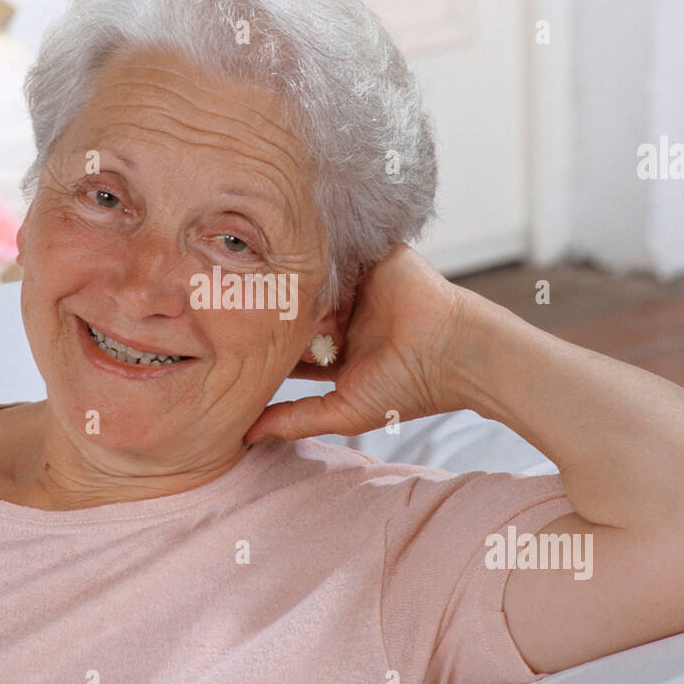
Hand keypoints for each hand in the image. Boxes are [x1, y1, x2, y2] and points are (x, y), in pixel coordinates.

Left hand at [243, 242, 470, 442]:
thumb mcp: (343, 411)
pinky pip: (339, 248)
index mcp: (339, 350)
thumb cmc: (404, 387)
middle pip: (298, 308)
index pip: (292, 344)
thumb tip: (246, 435)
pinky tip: (290, 248)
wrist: (450, 350)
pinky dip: (320, 249)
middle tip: (235, 302)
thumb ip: (295, 419)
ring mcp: (359, 286)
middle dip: (274, 309)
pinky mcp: (374, 258)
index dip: (267, 344)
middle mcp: (346, 317)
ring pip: (313, 278)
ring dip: (293, 278)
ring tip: (255, 272)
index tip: (233, 341)